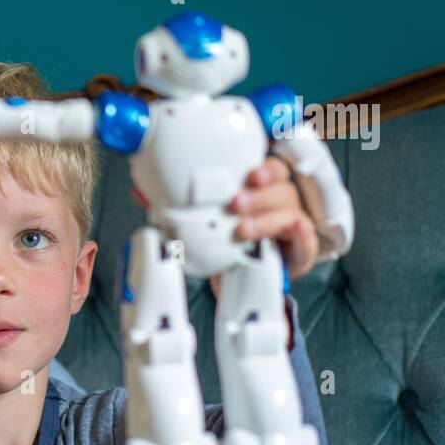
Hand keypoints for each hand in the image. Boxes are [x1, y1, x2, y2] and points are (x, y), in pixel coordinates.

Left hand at [132, 159, 318, 280]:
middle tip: (235, 202)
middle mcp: (278, 198)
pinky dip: (290, 235)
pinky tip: (271, 240)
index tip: (249, 173)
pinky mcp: (300, 246)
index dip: (263, 166)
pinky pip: (302, 235)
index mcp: (258, 186)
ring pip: (289, 207)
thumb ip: (176, 205)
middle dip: (261, 190)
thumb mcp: (202, 220)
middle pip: (282, 183)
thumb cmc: (228, 241)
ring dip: (264, 216)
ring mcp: (292, 220)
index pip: (268, 165)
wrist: (243, 279)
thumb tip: (142, 192)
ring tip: (240, 228)